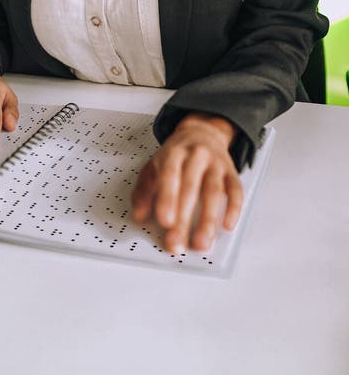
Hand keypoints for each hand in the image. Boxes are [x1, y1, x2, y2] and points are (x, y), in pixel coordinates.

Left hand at [131, 113, 243, 252]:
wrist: (202, 132)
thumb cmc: (175, 155)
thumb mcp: (153, 167)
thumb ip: (143, 191)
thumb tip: (139, 216)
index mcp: (173, 153)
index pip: (170, 174)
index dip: (167, 198)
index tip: (165, 221)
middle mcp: (196, 156)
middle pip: (190, 187)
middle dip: (184, 218)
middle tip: (178, 242)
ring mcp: (216, 163)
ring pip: (214, 191)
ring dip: (208, 219)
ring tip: (202, 242)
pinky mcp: (232, 172)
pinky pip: (235, 191)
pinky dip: (233, 209)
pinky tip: (227, 225)